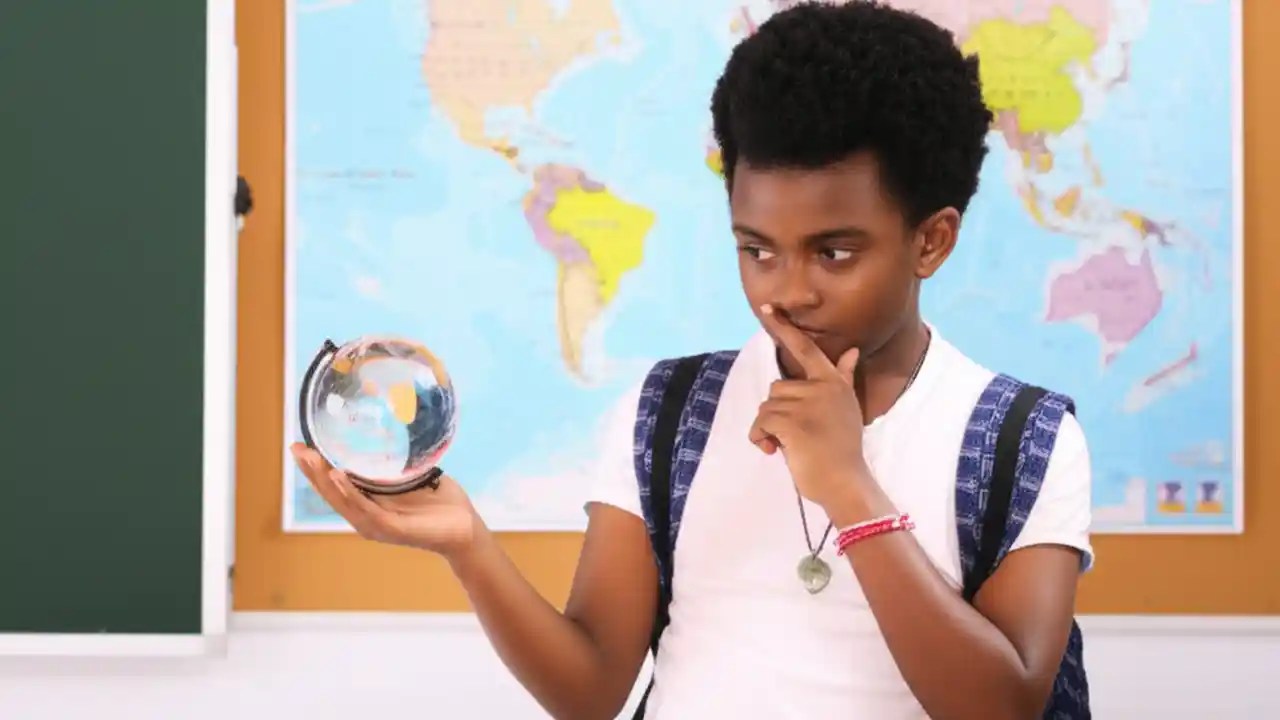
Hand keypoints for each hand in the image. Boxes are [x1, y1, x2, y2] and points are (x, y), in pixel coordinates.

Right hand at [290, 443, 478, 558]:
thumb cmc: (440, 503)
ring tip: (312, 459)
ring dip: (325, 480)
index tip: (300, 446)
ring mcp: (377, 525)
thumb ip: (398, 462)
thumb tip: (393, 426)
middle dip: (312, 471)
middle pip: (331, 494)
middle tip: (296, 448)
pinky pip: (366, 510)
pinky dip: (350, 494)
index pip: (334, 486)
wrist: (466, 528)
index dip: (315, 469)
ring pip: (343, 502)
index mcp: (368, 505)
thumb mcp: (414, 477)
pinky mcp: (392, 529)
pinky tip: (339, 476)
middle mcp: (366, 517)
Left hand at [748, 305, 871, 509]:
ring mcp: (806, 404)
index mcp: (833, 383)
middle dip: (777, 413)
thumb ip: (844, 378)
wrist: (846, 482)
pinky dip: (760, 438)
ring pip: (766, 407)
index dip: (785, 328)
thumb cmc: (842, 450)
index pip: (806, 349)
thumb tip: (852, 350)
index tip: (768, 308)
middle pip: (777, 389)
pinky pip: (761, 422)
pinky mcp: (791, 422)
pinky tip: (774, 451)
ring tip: (788, 446)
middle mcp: (821, 387)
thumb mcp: (846, 408)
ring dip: (768, 429)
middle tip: (794, 437)